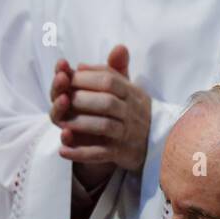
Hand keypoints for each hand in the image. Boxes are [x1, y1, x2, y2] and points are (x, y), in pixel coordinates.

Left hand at [49, 44, 151, 181]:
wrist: (159, 141)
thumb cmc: (134, 110)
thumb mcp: (127, 88)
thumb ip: (108, 71)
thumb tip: (81, 64)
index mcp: (131, 92)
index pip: (108, 80)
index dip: (85, 78)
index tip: (66, 77)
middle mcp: (131, 112)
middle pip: (106, 102)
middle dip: (81, 99)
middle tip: (61, 100)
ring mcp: (126, 133)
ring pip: (103, 126)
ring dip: (79, 123)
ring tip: (60, 122)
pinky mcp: (121, 153)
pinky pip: (100, 153)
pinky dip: (80, 153)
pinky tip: (63, 150)